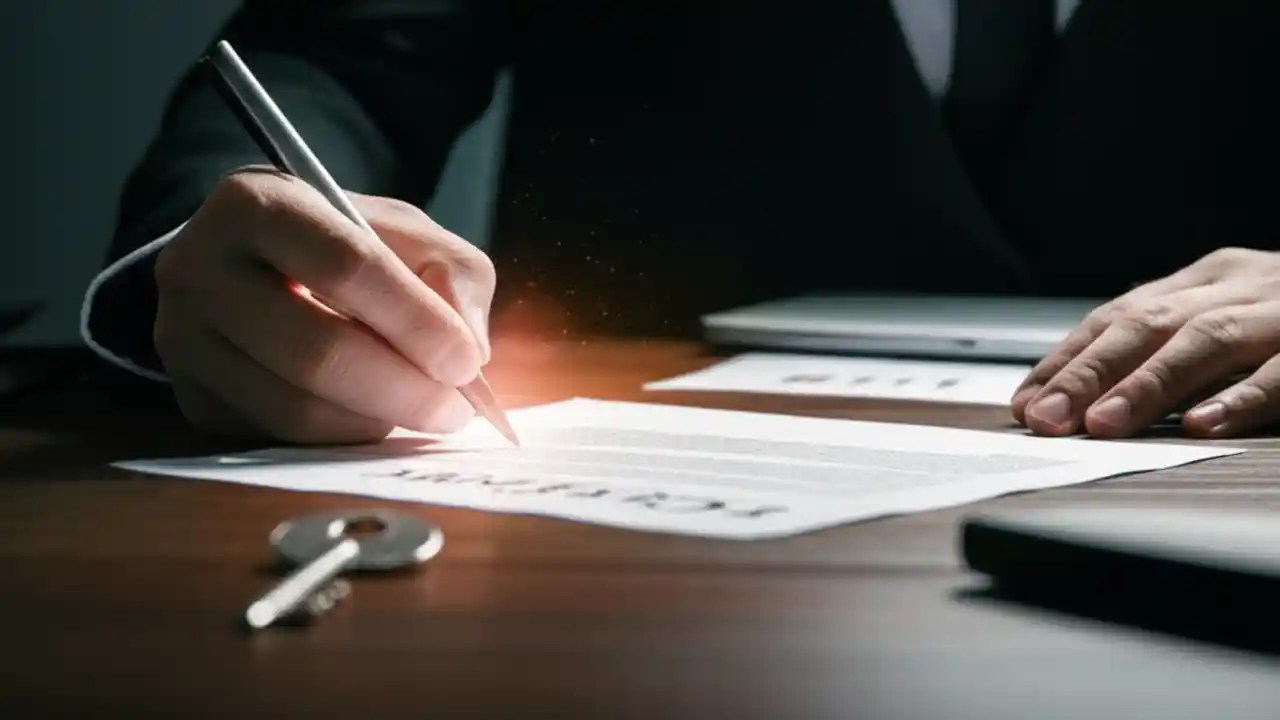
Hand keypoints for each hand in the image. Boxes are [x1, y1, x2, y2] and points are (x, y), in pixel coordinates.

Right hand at [153, 167, 494, 443]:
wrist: (260, 265)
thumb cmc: (345, 244)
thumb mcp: (407, 233)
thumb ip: (453, 275)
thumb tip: (469, 350)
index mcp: (257, 203)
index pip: (344, 265)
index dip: (415, 321)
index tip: (464, 361)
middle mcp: (199, 267)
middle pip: (314, 350)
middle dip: (402, 389)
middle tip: (455, 409)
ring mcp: (183, 338)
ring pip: (294, 407)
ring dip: (376, 420)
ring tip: (422, 409)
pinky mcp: (191, 396)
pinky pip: (278, 436)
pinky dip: (341, 436)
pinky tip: (372, 414)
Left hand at [1011, 247, 1279, 438]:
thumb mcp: (1233, 321)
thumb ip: (1172, 348)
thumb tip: (1080, 398)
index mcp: (1210, 278)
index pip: (1119, 316)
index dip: (1068, 359)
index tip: (1025, 402)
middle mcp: (1242, 283)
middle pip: (1149, 324)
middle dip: (1089, 373)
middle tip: (1045, 418)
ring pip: (1207, 340)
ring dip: (1150, 385)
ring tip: (1104, 424)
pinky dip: (1240, 397)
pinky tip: (1203, 423)